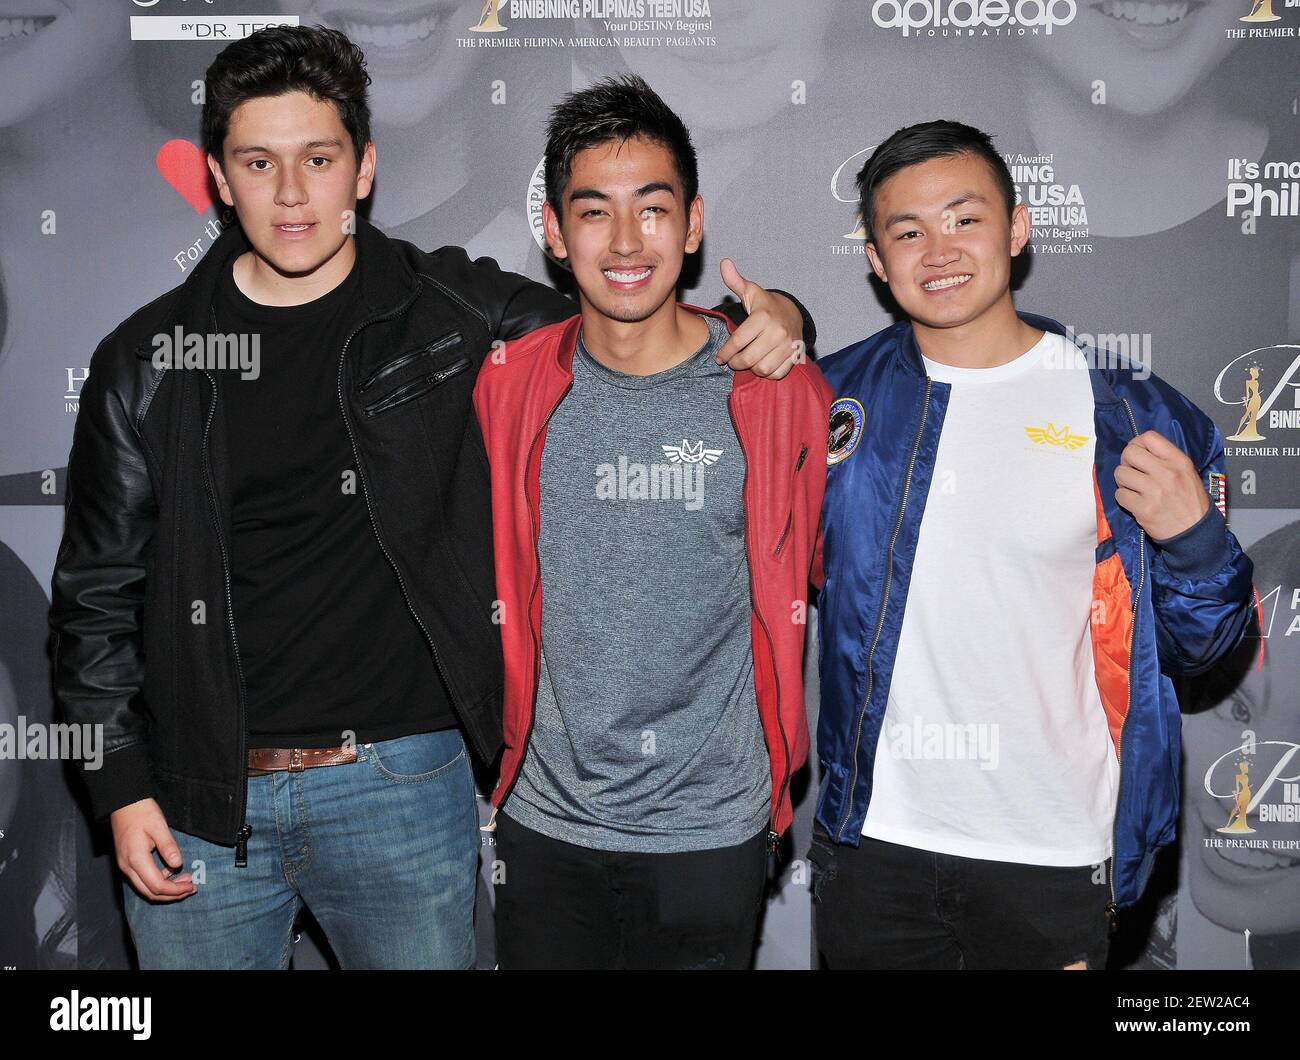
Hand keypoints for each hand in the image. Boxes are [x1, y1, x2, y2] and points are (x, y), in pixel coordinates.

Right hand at [111, 798, 196, 901]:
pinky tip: (171, 872)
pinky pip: (142, 880)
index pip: (157, 885)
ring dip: (166, 889)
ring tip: (185, 881)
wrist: (123, 803)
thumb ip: (168, 845)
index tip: (192, 886)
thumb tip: (178, 864)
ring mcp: (125, 866)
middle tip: (191, 887)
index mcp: (136, 859)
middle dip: (172, 894)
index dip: (175, 890)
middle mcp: (127, 867)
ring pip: (145, 889)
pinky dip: (158, 882)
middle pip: (150, 893)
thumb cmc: (141, 812)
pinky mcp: (127, 862)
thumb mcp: (158, 825)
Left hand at [714, 258, 805, 379]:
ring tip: (745, 362)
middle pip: (748, 358)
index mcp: (763, 316)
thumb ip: (735, 281)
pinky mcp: (795, 356)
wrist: (793, 313)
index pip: (738, 341)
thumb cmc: (765, 305)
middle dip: (735, 363)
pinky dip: (767, 373)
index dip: (725, 352)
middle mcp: (778, 331)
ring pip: (762, 368)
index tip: (720, 357)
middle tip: (731, 362)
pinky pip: (777, 373)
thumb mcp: (751, 292)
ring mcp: (788, 345)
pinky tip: (760, 365)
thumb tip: (725, 263)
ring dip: (750, 369)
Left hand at [1113, 430, 1209, 541]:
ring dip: (1123, 482)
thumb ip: (1166, 460)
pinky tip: (1135, 502)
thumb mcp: (1187, 473)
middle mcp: (1166, 473)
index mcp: (1179, 461)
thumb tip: (1141, 450)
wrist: (1195, 533)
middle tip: (1132, 472)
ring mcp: (1154, 491)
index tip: (1137, 455)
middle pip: (1129, 452)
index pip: (1149, 437)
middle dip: (1126, 462)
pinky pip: (1119, 495)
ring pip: (1120, 473)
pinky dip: (1124, 498)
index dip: (1137, 444)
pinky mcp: (1143, 508)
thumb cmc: (1191, 502)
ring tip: (1134, 488)